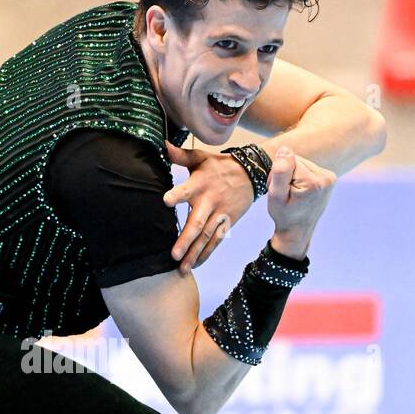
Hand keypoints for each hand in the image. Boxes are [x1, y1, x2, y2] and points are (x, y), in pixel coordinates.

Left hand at [162, 141, 254, 272]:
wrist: (252, 173)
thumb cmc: (219, 166)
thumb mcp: (201, 158)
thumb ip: (181, 155)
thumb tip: (161, 144)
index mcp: (200, 184)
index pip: (187, 190)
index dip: (177, 195)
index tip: (165, 201)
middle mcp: (210, 201)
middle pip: (197, 223)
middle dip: (186, 239)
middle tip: (174, 254)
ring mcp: (220, 215)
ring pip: (207, 237)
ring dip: (195, 254)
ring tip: (182, 269)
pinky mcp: (227, 223)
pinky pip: (216, 241)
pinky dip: (206, 254)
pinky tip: (196, 265)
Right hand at [267, 146, 335, 259]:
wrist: (297, 231)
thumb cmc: (284, 215)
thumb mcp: (276, 196)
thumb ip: (280, 172)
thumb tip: (285, 149)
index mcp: (314, 182)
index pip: (290, 161)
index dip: (279, 173)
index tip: (279, 190)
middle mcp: (327, 178)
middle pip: (298, 160)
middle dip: (287, 173)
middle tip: (284, 192)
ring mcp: (330, 178)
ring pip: (302, 163)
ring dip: (293, 175)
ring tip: (291, 193)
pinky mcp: (330, 178)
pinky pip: (309, 168)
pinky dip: (301, 176)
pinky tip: (299, 191)